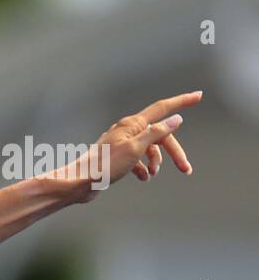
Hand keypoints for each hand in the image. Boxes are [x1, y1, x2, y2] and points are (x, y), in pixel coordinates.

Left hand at [53, 91, 201, 204]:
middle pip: (160, 136)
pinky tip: (142, 177)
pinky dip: (144, 168)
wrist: (81, 183)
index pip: (162, 108)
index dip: (181, 102)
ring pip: (150, 149)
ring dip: (156, 162)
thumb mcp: (135, 149)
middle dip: (173, 152)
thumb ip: (156, 133)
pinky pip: (138, 159)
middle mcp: (128, 130)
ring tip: (151, 174)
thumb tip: (176, 119)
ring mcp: (122, 143)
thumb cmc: (105, 166)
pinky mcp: (118, 157)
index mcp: (132, 124)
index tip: (198, 95)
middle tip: (186, 169)